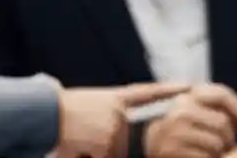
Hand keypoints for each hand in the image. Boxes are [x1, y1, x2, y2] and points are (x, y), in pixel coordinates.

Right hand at [56, 83, 187, 157]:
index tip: (190, 86)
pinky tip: (80, 147)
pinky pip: (105, 156)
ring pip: (117, 150)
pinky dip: (91, 155)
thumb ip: (113, 114)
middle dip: (113, 143)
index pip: (150, 92)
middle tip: (91, 134)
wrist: (47, 112)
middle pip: (129, 137)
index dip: (171, 89)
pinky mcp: (105, 142)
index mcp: (117, 97)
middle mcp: (120, 111)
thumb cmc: (66, 110)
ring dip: (100, 150)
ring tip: (83, 140)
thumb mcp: (94, 104)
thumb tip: (124, 125)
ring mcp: (114, 127)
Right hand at [144, 83, 236, 157]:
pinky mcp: (171, 149)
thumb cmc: (173, 131)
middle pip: (223, 123)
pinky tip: (200, 157)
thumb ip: (213, 111)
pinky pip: (206, 156)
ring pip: (217, 143)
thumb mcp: (191, 113)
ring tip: (211, 153)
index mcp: (187, 95)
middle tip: (226, 148)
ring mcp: (175, 129)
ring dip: (219, 152)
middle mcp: (180, 108)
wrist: (139, 146)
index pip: (222, 94)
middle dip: (230, 140)